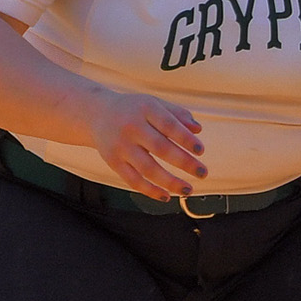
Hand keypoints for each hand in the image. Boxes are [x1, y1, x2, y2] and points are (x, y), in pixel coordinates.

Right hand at [87, 90, 207, 199]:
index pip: (169, 125)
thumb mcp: (154, 104)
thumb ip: (177, 114)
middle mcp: (131, 127)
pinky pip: (133, 180)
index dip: (185, 139)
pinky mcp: (113, 161)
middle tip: (203, 172)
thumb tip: (198, 130)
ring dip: (170, 182)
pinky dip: (150, 191)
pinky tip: (166, 196)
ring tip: (188, 189)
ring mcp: (120, 146)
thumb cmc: (135, 110)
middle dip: (184, 162)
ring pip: (147, 169)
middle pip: (160, 148)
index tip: (200, 151)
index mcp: (145, 109)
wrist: (97, 113)